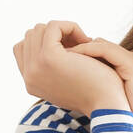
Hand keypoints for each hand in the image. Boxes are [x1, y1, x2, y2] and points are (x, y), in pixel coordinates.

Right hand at [13, 20, 128, 116]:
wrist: (108, 105)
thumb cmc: (98, 91)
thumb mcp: (72, 79)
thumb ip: (57, 66)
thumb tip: (56, 42)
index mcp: (31, 82)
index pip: (23, 48)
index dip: (46, 42)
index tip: (71, 49)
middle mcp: (29, 76)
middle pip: (31, 36)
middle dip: (55, 35)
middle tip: (81, 44)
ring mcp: (35, 67)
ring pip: (40, 29)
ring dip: (63, 30)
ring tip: (84, 43)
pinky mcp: (48, 57)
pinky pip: (53, 26)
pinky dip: (70, 26)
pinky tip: (86, 40)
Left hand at [65, 38, 132, 132]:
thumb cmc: (128, 120)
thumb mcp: (114, 95)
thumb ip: (102, 82)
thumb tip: (76, 76)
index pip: (105, 51)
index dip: (83, 53)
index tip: (61, 58)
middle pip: (103, 45)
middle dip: (79, 48)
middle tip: (57, 53)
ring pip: (102, 45)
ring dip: (79, 48)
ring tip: (59, 54)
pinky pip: (104, 51)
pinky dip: (85, 52)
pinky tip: (70, 58)